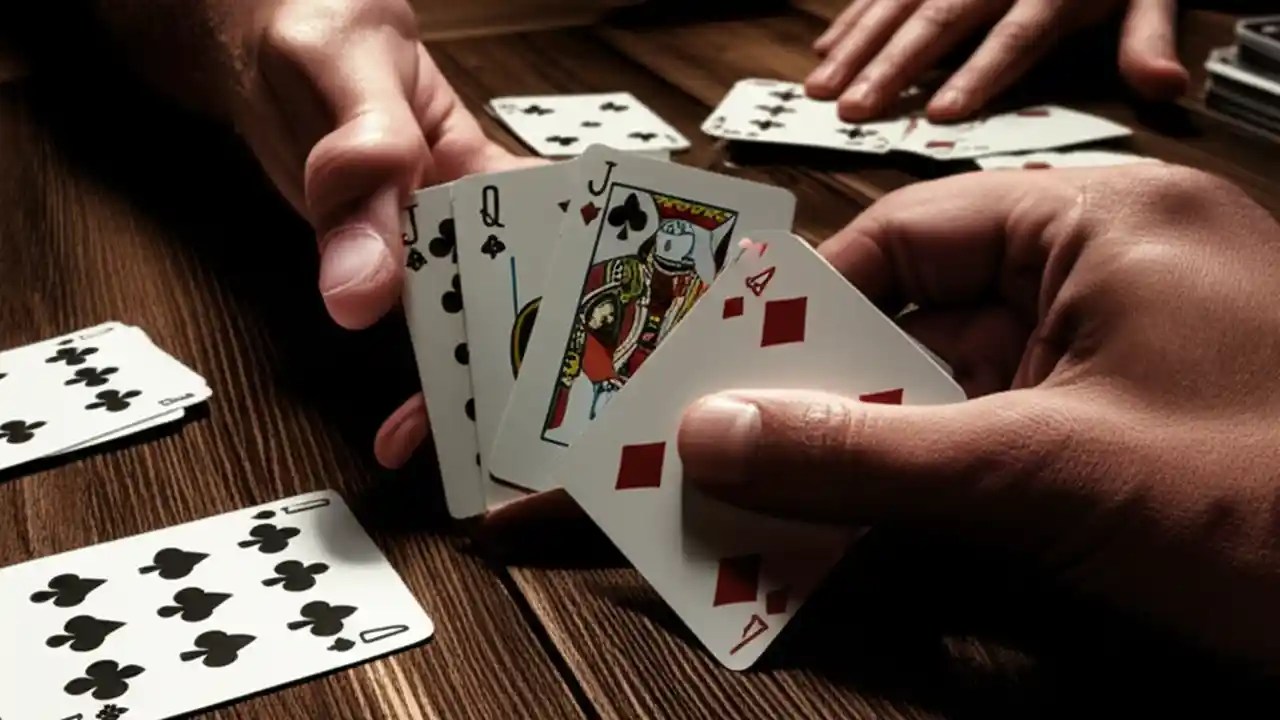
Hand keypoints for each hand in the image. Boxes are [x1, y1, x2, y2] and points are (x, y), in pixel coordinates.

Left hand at [94, 0, 537, 466]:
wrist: (255, 39)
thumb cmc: (316, 21)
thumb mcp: (340, 66)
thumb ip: (362, 160)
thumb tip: (365, 290)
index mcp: (491, 168)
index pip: (560, 243)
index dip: (575, 308)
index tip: (558, 374)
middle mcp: (476, 221)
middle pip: (526, 310)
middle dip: (526, 384)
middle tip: (504, 447)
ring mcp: (433, 255)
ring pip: (472, 339)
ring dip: (466, 402)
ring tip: (447, 459)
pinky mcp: (390, 277)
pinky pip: (413, 341)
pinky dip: (414, 392)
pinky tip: (397, 436)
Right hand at [674, 165, 1279, 667]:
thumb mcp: (1053, 473)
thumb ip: (875, 453)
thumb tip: (728, 435)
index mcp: (1098, 223)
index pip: (907, 236)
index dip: (803, 304)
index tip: (723, 369)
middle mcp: (1103, 280)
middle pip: (917, 322)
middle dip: (824, 396)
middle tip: (725, 451)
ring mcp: (1117, 367)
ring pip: (949, 396)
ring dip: (868, 454)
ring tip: (771, 504)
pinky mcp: (1124, 443)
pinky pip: (990, 452)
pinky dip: (926, 492)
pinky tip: (860, 534)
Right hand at [805, 0, 1189, 121]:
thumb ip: (1146, 37)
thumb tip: (1166, 86)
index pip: (1014, 35)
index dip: (979, 73)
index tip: (943, 112)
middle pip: (940, 20)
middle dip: (892, 66)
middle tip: (854, 109)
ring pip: (898, 3)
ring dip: (856, 46)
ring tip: (822, 88)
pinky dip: (851, 17)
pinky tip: (825, 47)